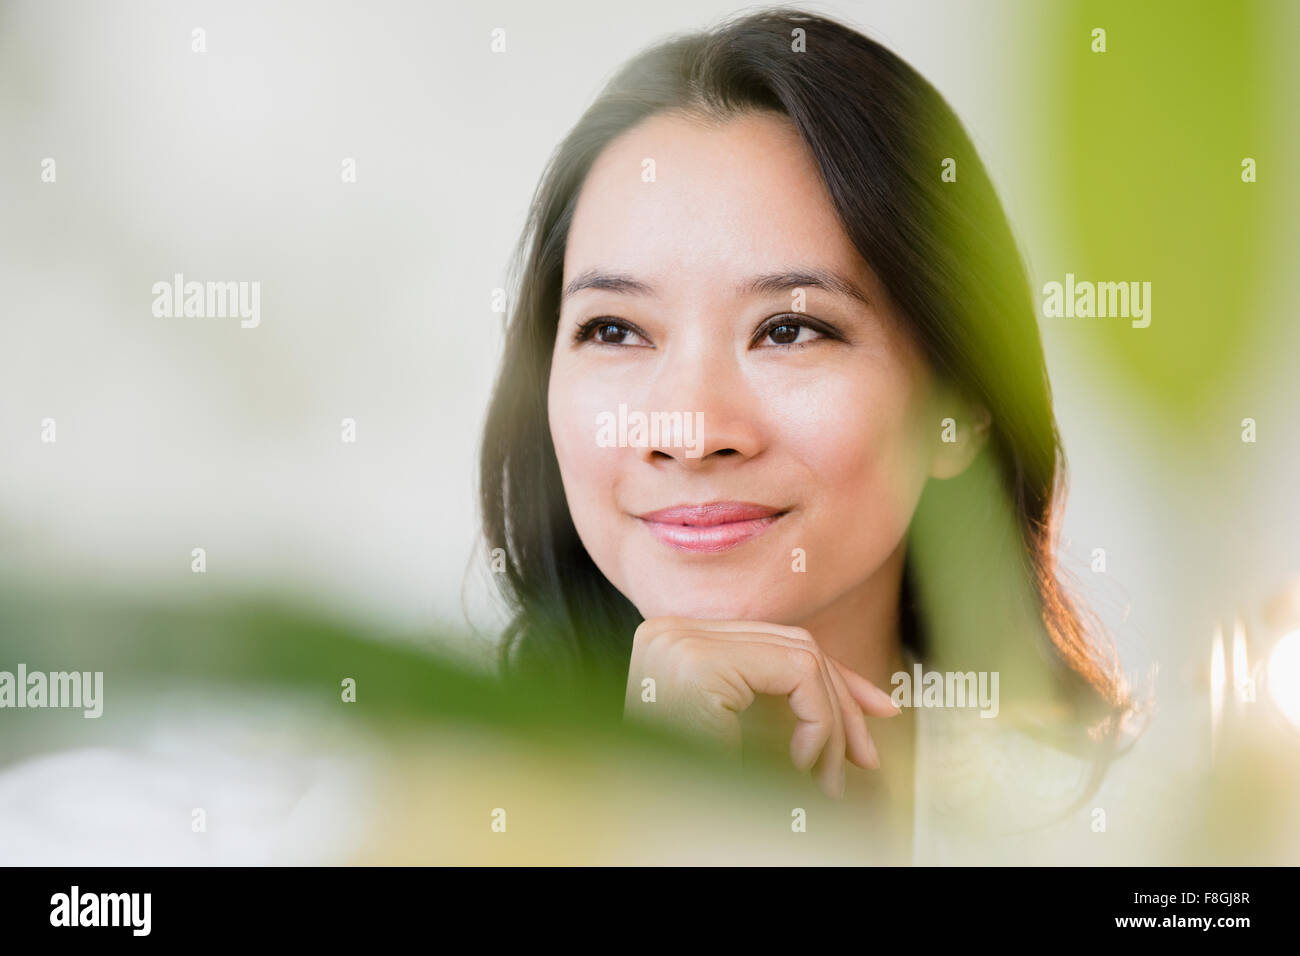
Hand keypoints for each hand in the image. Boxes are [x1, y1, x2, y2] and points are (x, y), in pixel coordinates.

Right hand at [623, 616, 900, 797]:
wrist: (657, 832)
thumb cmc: (690, 799)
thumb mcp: (746, 737)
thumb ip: (784, 704)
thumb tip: (869, 701)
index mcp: (670, 643)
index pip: (771, 641)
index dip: (831, 676)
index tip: (877, 711)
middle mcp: (667, 632)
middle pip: (791, 642)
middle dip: (842, 700)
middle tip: (865, 758)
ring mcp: (678, 642)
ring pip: (802, 656)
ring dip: (832, 721)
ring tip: (829, 777)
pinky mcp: (697, 662)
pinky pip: (799, 674)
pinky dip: (818, 721)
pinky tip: (802, 765)